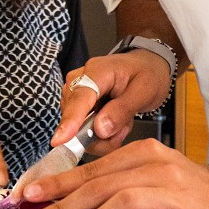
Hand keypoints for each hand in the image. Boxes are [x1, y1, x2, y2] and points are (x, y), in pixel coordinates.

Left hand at [20, 138, 208, 208]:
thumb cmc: (184, 188)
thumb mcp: (148, 172)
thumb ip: (114, 178)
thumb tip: (68, 193)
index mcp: (143, 153)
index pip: (93, 168)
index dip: (59, 182)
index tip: (30, 195)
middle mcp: (157, 168)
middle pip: (102, 185)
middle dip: (65, 205)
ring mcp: (174, 192)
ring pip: (125, 203)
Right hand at [54, 49, 170, 153]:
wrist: (147, 67)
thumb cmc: (146, 74)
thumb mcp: (144, 91)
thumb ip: (122, 110)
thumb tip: (100, 129)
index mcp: (97, 71)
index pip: (80, 98)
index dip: (70, 121)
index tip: (61, 140)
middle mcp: (79, 81)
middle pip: (75, 118)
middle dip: (100, 134)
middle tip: (124, 127)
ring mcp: (75, 95)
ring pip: (78, 129)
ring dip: (103, 136)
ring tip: (123, 122)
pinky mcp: (76, 108)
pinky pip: (83, 132)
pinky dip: (102, 136)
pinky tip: (116, 123)